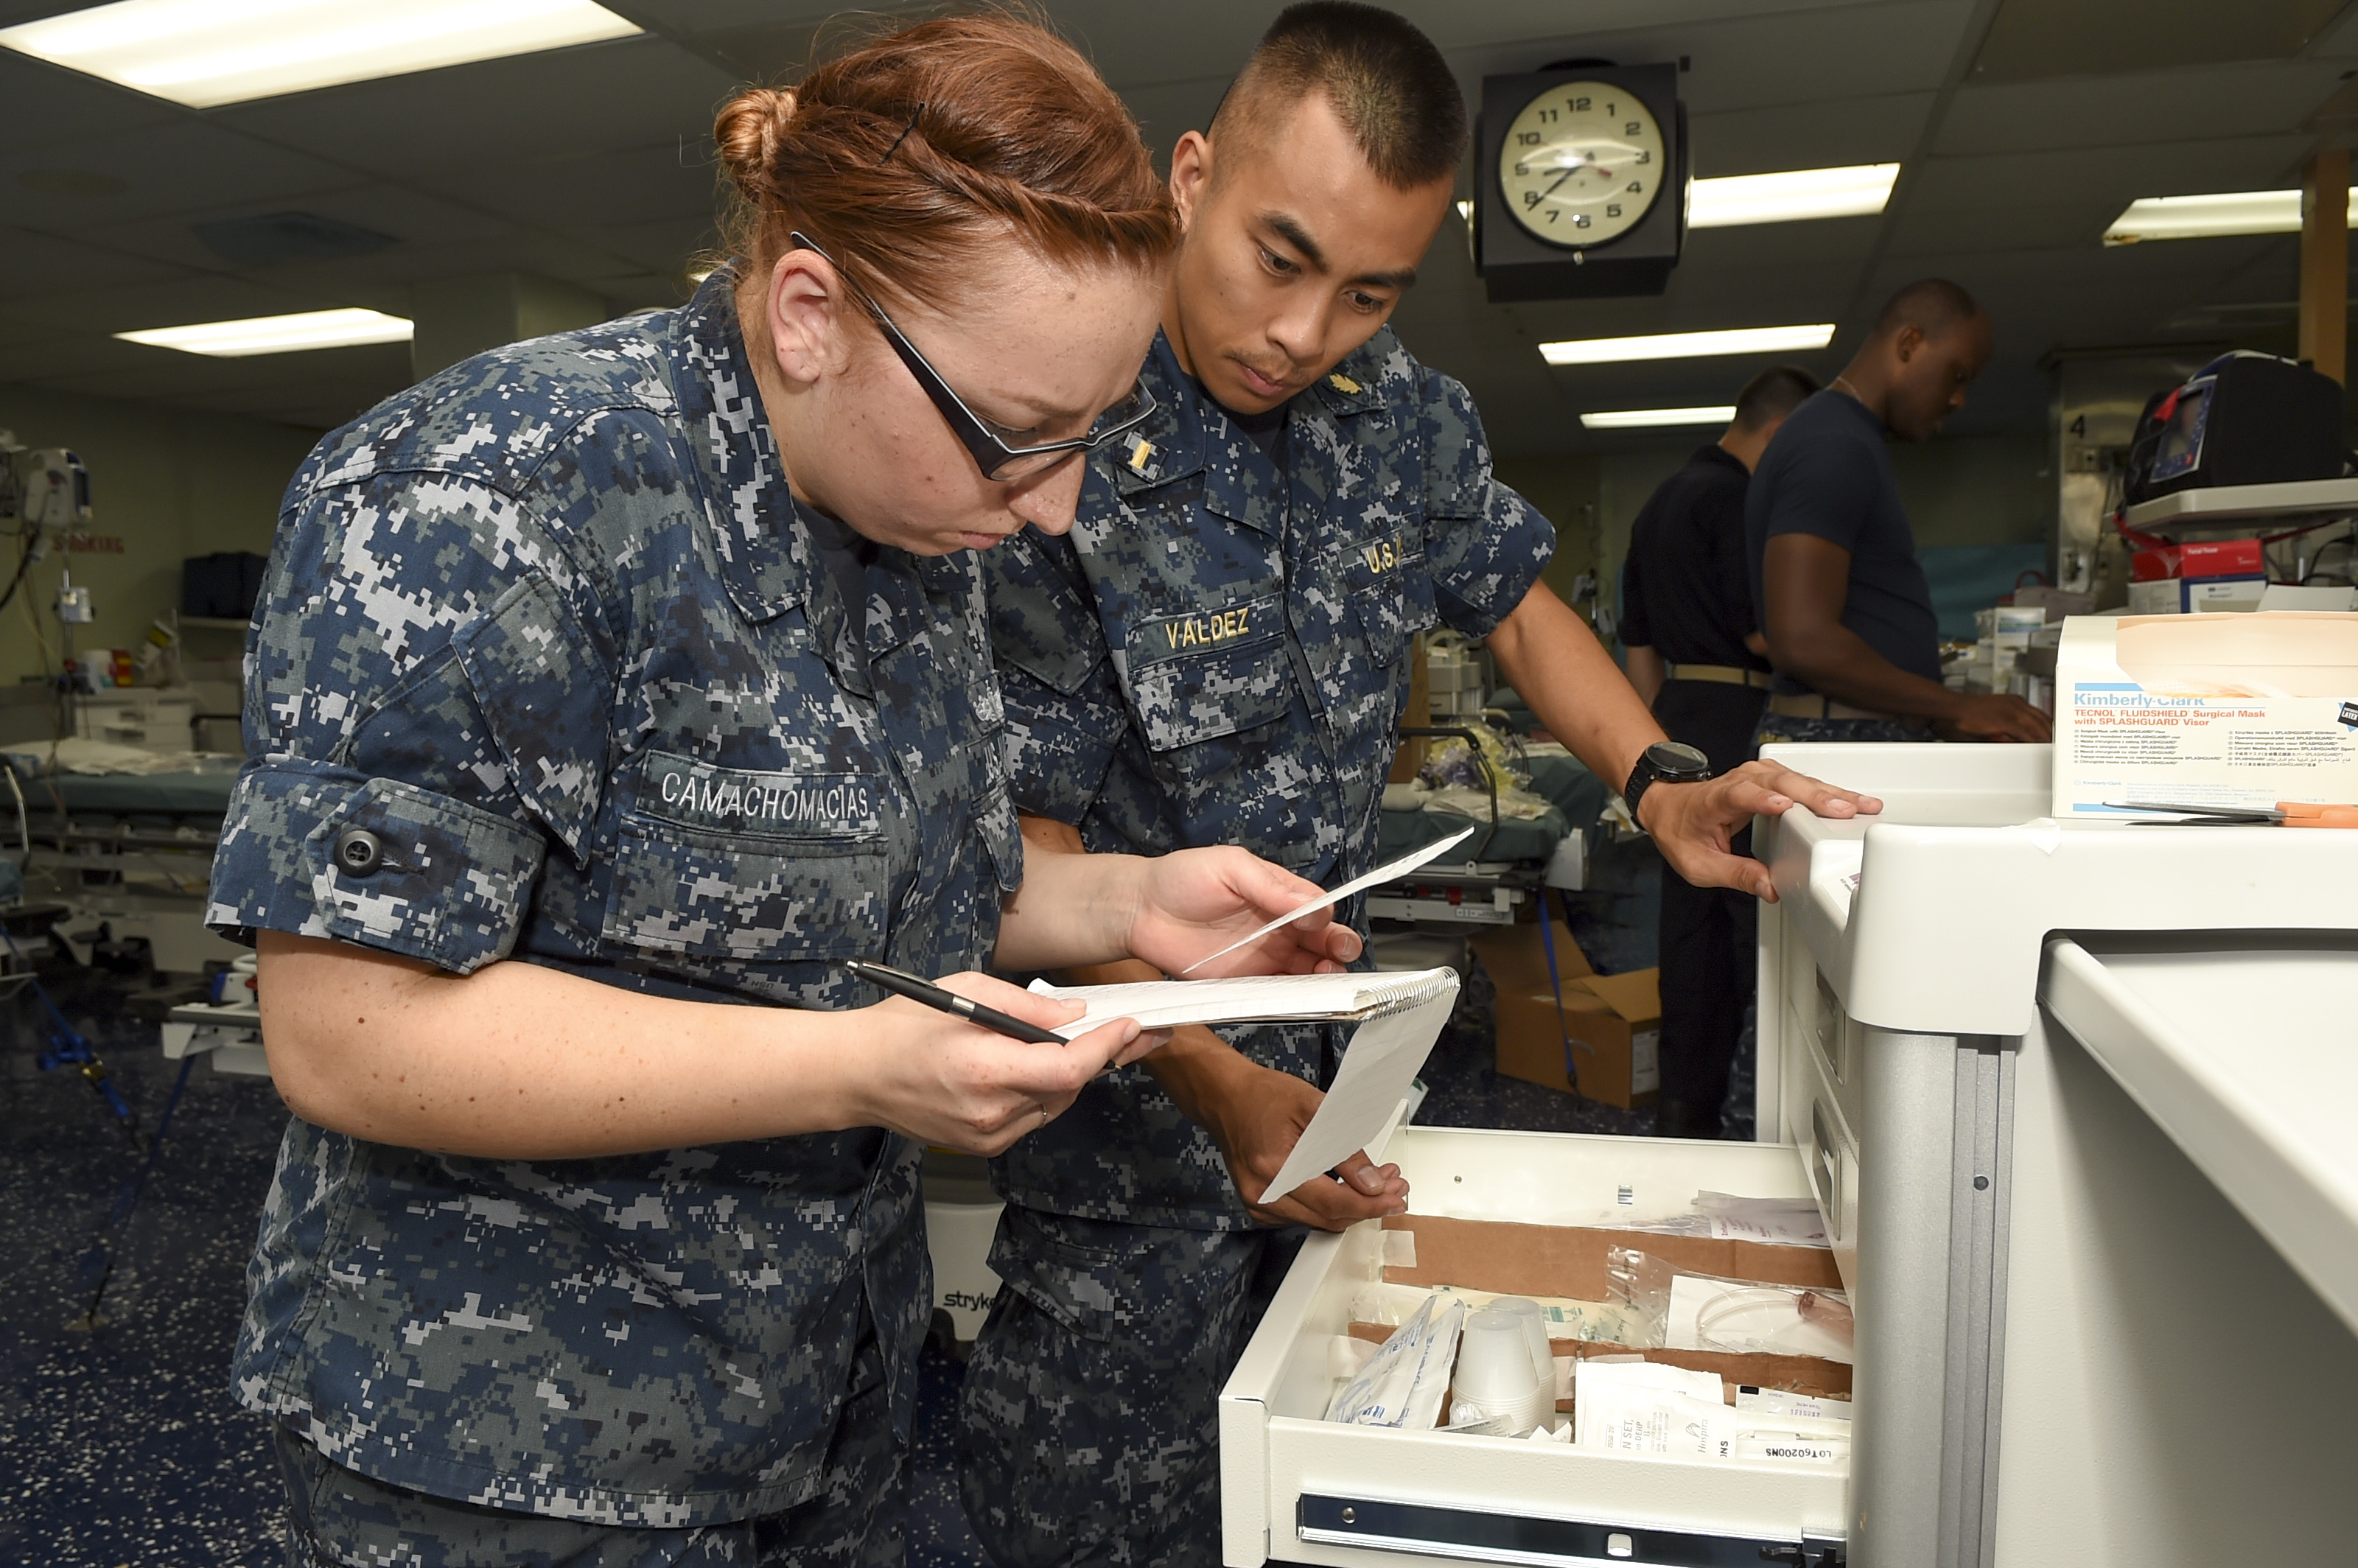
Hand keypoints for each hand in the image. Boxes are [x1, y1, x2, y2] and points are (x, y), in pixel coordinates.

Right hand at [853, 971, 1163, 1154]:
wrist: (858, 1074)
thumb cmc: (904, 1026)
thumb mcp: (966, 991)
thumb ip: (1027, 1007)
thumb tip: (1075, 1015)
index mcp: (984, 1069)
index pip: (1067, 1068)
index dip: (1106, 1047)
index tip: (1130, 1026)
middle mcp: (990, 1111)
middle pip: (1069, 1088)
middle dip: (1096, 1057)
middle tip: (1121, 1031)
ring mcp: (987, 1136)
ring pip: (1055, 1105)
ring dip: (1069, 1076)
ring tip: (1067, 1045)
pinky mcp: (984, 1147)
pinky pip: (1033, 1119)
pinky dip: (1042, 1093)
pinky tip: (1029, 1070)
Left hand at [1124, 846, 1362, 977]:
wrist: (1141, 910)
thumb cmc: (1182, 877)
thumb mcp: (1229, 866)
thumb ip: (1269, 884)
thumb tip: (1307, 904)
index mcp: (1279, 893)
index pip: (1317, 906)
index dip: (1323, 916)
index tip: (1315, 921)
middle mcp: (1277, 926)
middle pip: (1322, 940)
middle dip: (1338, 947)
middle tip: (1339, 953)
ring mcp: (1263, 955)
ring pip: (1308, 969)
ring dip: (1323, 975)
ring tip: (1325, 977)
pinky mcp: (1245, 980)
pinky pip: (1276, 991)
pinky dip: (1293, 996)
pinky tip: (1300, 996)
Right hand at [1162, 1033, 1407, 1228]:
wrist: (1226, 1098)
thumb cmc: (1263, 1096)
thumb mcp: (1313, 1108)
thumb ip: (1344, 1148)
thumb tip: (1371, 1183)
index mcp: (1274, 1167)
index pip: (1334, 1202)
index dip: (1371, 1204)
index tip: (1395, 1197)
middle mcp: (1262, 1192)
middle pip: (1329, 1217)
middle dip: (1367, 1205)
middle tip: (1394, 1187)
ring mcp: (1259, 1202)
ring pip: (1320, 1221)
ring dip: (1352, 1206)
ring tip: (1377, 1182)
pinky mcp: (1260, 1205)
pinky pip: (1305, 1216)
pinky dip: (1330, 1205)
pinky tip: (1348, 1187)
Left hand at [1637, 761, 1885, 899]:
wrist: (1668, 805)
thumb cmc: (1680, 831)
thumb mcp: (1699, 865)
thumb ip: (1736, 875)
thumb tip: (1770, 888)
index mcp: (1715, 799)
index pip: (1742, 794)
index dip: (1764, 798)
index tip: (1785, 806)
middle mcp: (1738, 781)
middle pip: (1780, 782)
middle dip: (1815, 796)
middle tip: (1846, 810)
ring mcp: (1755, 776)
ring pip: (1796, 778)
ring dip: (1830, 792)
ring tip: (1862, 805)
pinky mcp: (1769, 778)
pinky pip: (1800, 780)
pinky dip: (1825, 790)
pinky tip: (1848, 800)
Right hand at [1937, 692, 2050, 743]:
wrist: (1950, 707)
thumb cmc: (1965, 713)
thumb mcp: (1991, 716)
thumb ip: (2006, 725)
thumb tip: (2015, 739)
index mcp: (2013, 701)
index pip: (2040, 714)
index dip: (2049, 726)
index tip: (2053, 736)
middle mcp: (2015, 704)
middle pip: (2043, 720)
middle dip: (2051, 734)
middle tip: (2057, 746)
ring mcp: (2010, 711)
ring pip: (2037, 726)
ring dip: (2045, 739)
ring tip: (2050, 750)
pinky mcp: (2003, 721)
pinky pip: (2025, 733)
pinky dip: (2032, 741)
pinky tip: (2035, 748)